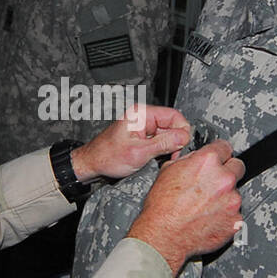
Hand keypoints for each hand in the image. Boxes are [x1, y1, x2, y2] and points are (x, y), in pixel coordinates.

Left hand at [69, 105, 190, 181]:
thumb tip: (183, 137)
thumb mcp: (139, 152)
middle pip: (172, 125)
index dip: (181, 131)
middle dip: (175, 141)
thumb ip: (163, 143)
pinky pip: (160, 141)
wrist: (92, 164)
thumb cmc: (106, 156)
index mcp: (141, 114)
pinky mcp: (142, 137)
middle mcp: (143, 117)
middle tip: (171, 155)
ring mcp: (143, 127)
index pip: (174, 115)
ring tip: (159, 158)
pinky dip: (161, 150)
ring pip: (167, 134)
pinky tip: (155, 158)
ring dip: (168, 147)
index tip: (181, 145)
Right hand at [125, 140, 243, 275]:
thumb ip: (188, 160)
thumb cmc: (162, 207)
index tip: (220, 158)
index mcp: (208, 162)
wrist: (163, 235)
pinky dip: (225, 215)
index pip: (225, 147)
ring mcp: (232, 200)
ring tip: (204, 206)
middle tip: (212, 183)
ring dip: (225, 197)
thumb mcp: (167, 171)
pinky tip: (208, 218)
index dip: (220, 153)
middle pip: (238, 167)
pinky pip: (234, 213)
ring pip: (235, 192)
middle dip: (227, 173)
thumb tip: (195, 158)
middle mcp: (224, 179)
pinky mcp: (235, 220)